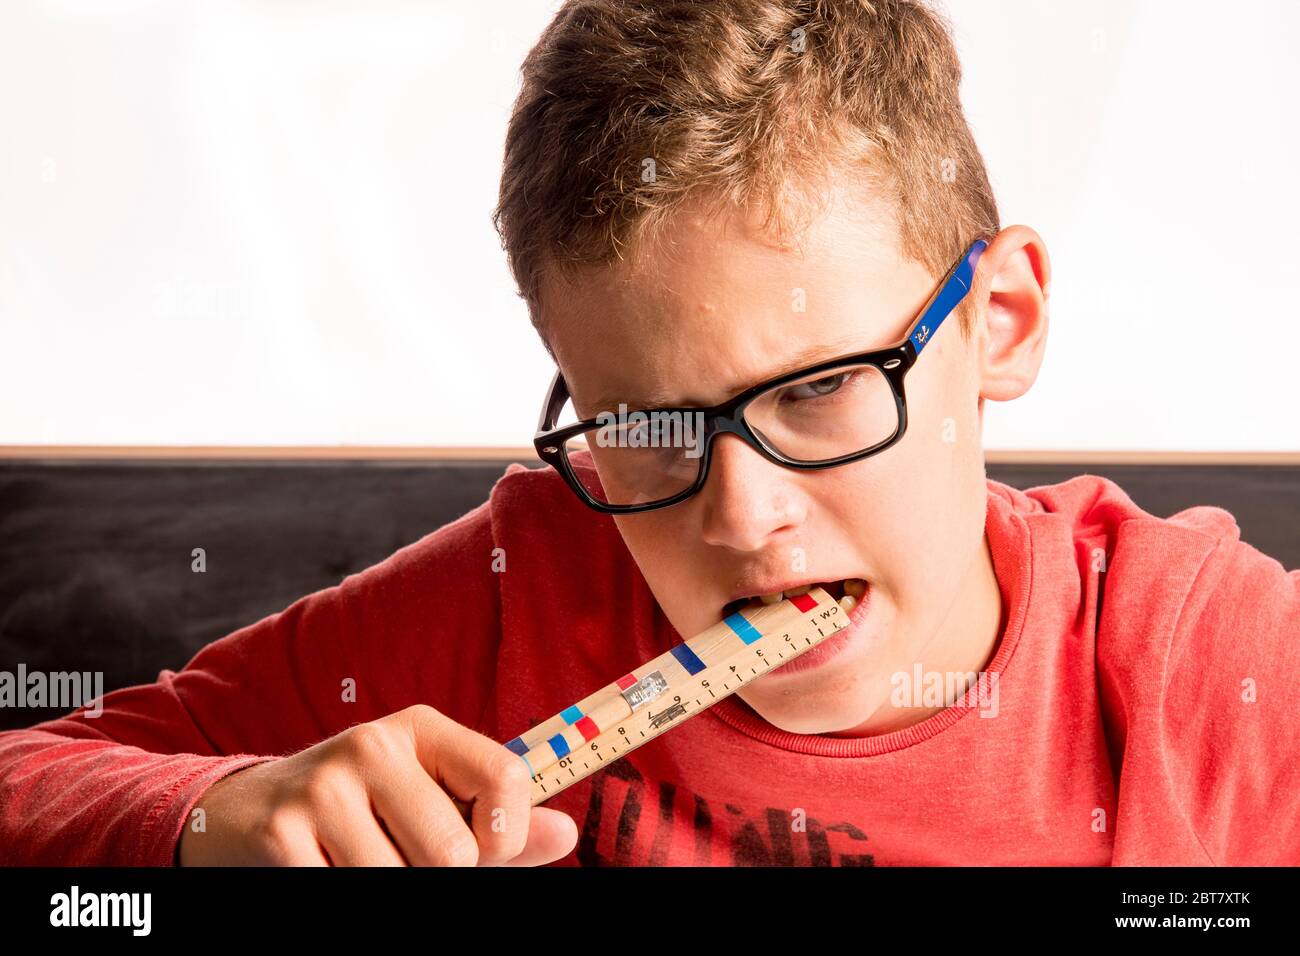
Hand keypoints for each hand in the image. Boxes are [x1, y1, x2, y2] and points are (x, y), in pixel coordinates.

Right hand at [178, 704, 576, 865]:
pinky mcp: (283, 833)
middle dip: (439, 875)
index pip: (505, 778)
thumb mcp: (432, 797)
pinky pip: (346, 893)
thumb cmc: (363, 808)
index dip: (508, 835)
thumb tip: (565, 835)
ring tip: (361, 859)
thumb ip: (500, 823)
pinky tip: (326, 867)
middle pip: (454, 854)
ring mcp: (325, 786)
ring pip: (400, 882)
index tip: (484, 846)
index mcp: (423, 727)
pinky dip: (343, 892)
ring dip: (388, 888)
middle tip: (402, 856)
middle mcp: (375, 744)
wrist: (247, 811)